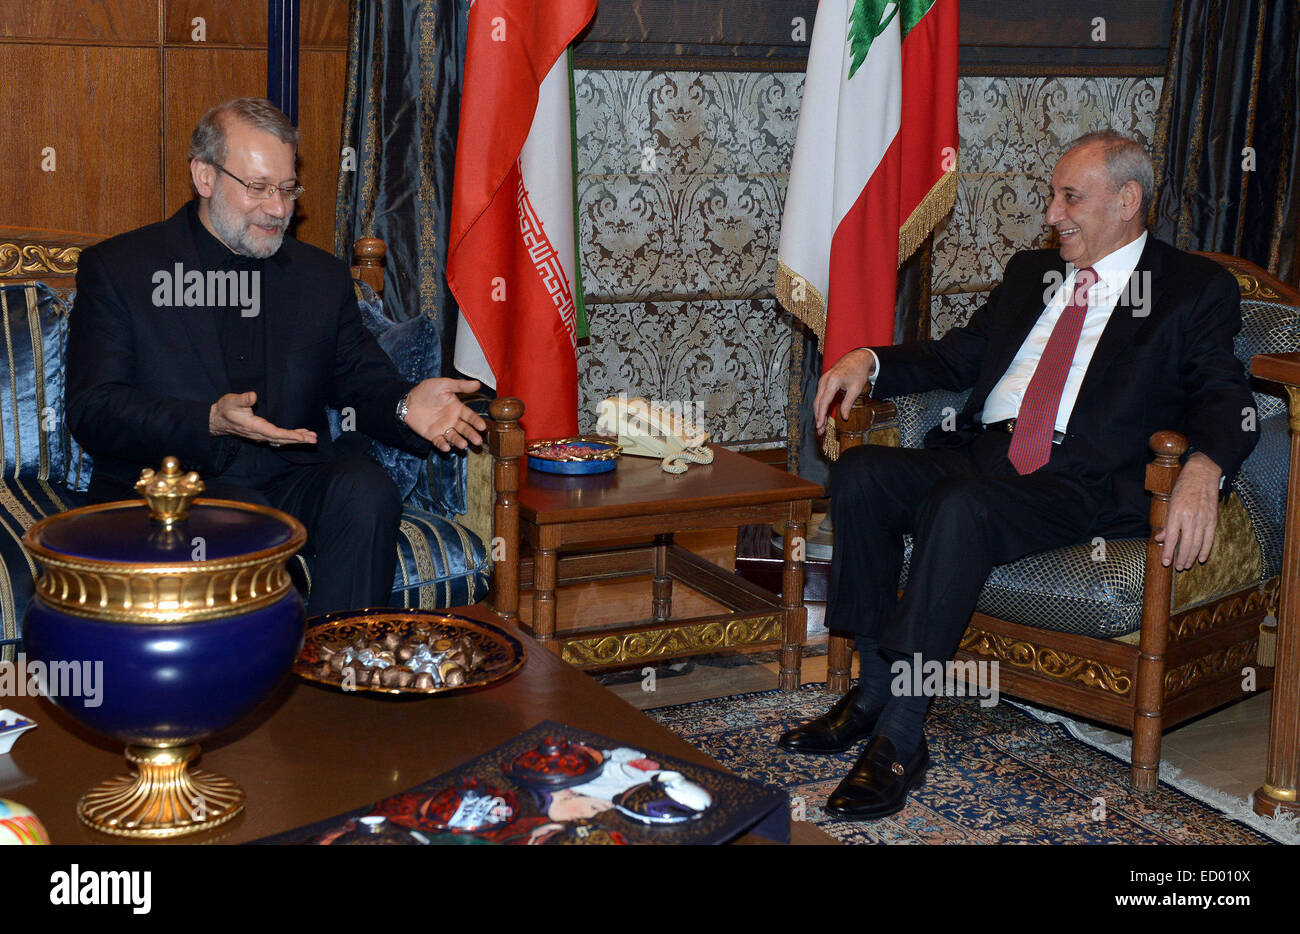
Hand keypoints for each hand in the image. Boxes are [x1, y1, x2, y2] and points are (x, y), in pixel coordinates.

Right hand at [209, 391, 316, 444]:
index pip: (274, 433)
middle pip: (282, 439)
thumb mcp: (232, 401)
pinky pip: (279, 438)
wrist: (217, 419)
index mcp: (254, 427)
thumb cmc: (225, 409)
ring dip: (297, 439)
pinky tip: (300, 435)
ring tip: (312, 438)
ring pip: (282, 439)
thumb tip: (253, 396)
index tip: (301, 437)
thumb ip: (242, 399)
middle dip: (298, 440)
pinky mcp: (263, 434)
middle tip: (313, 439)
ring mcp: (261, 435)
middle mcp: (259, 434)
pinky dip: (290, 437)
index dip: (288, 435)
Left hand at [402, 378, 487, 451]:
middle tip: (478, 440)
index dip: (476, 421)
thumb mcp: (444, 385)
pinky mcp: (433, 435)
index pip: (470, 416)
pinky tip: (446, 447)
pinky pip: (439, 441)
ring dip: (459, 441)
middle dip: (471, 434)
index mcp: (457, 408)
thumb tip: (478, 383)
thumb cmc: (427, 390)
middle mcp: (453, 420)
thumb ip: (460, 386)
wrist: (408, 400)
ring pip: (454, 436)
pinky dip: (442, 445)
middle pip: (465, 429)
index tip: (482, 426)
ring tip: (463, 445)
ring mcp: (443, 428)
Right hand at [813, 348, 876, 434]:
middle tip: (820, 430)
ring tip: (821, 425)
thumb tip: (844, 417)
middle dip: (818, 417)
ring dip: (819, 413)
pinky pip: (820, 395)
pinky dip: (821, 406)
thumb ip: (848, 404)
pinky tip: (823, 415)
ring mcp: (823, 380)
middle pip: (817, 402)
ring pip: (817, 400)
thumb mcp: (855, 389)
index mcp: (832, 382)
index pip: (824, 402)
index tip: (820, 426)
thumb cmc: (858, 372)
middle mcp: (824, 380)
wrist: (858, 358)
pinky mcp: (824, 381)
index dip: (821, 415)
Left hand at [1154, 452, 1220, 569]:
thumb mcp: (1169, 502)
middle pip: (1186, 544)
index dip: (1168, 552)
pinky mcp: (1213, 519)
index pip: (1171, 538)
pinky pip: (1210, 538)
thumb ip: (1166, 522)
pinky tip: (1201, 558)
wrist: (1202, 474)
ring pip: (1198, 544)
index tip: (1166, 562)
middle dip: (1181, 558)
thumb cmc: (1182, 487)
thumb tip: (1160, 538)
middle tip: (1177, 567)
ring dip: (1192, 557)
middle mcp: (1190, 517)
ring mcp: (1203, 518)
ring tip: (1186, 565)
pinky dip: (1205, 549)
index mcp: (1176, 513)